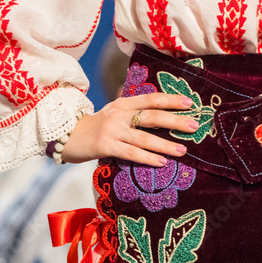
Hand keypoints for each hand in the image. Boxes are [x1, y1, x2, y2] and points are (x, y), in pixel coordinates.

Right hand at [61, 93, 200, 166]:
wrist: (67, 137)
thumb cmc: (96, 127)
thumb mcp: (114, 113)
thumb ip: (133, 112)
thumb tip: (162, 115)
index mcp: (123, 103)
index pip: (151, 99)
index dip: (171, 100)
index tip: (190, 103)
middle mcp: (119, 114)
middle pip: (152, 116)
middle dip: (175, 121)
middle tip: (194, 126)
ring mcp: (112, 130)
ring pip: (144, 138)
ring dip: (165, 145)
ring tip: (183, 150)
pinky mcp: (106, 146)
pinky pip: (131, 153)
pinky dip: (148, 158)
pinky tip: (162, 163)